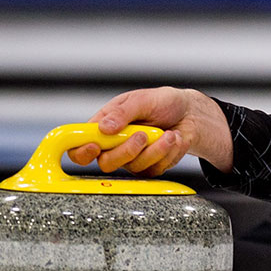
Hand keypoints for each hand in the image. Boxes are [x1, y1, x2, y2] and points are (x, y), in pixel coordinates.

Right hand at [66, 87, 233, 175]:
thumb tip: (104, 127)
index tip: (95, 146)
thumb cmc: (163, 103)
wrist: (191, 114)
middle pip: (105, 163)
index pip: (78, 146)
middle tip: (143, 135)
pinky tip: (174, 139)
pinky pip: (154, 170)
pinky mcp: (150, 168)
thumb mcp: (142, 100)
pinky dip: (167, 154)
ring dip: (154, 150)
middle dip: (126, 150)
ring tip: (167, 133)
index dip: (81, 151)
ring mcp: (132, 158)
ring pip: (133, 167)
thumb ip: (122, 112)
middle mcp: (114, 146)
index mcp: (103, 126)